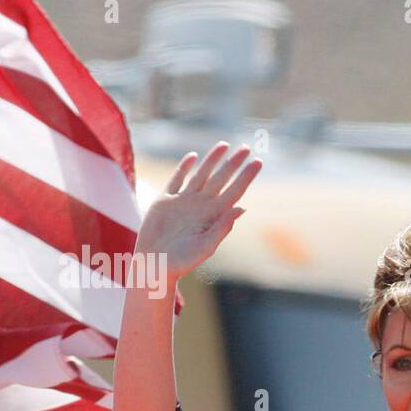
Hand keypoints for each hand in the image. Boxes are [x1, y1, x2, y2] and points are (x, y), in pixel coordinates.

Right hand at [136, 142, 261, 282]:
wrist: (152, 265)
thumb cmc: (181, 261)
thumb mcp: (205, 246)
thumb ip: (222, 228)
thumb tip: (242, 208)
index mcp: (214, 216)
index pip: (234, 191)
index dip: (246, 177)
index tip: (258, 162)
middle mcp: (201, 205)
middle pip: (221, 179)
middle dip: (233, 164)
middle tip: (246, 148)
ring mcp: (184, 201)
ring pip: (201, 174)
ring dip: (212, 160)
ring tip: (224, 145)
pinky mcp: (165, 200)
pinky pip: (177, 179)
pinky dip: (184, 167)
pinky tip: (193, 156)